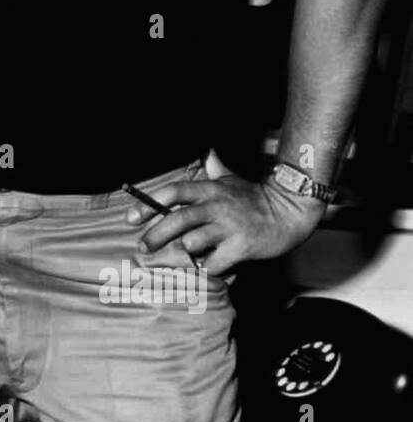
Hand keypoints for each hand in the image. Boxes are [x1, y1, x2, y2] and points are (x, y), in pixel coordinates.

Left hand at [128, 173, 326, 276]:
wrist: (291, 211)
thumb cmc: (256, 198)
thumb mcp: (232, 179)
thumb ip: (215, 169)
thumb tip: (207, 153)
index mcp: (210, 190)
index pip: (173, 192)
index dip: (149, 204)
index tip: (131, 217)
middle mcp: (217, 206)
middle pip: (177, 220)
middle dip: (155, 235)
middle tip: (143, 246)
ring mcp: (229, 227)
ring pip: (193, 242)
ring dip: (186, 252)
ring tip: (188, 255)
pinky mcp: (241, 246)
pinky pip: (214, 263)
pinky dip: (207, 268)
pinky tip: (209, 266)